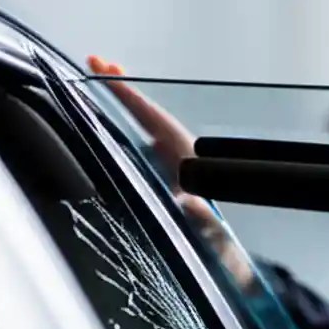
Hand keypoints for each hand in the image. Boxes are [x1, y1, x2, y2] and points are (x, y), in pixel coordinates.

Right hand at [89, 55, 254, 290]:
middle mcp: (183, 159)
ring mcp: (176, 167)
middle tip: (98, 60)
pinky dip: (133, 124)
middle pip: (150, 115)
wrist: (230, 267)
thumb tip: (190, 201)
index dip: (131, 96)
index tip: (109, 72)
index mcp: (189, 164)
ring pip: (149, 126)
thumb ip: (202, 220)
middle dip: (125, 89)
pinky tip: (120, 118)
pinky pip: (148, 143)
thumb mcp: (211, 238)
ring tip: (108, 76)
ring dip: (129, 102)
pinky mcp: (170, 179)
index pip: (155, 120)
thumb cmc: (219, 253)